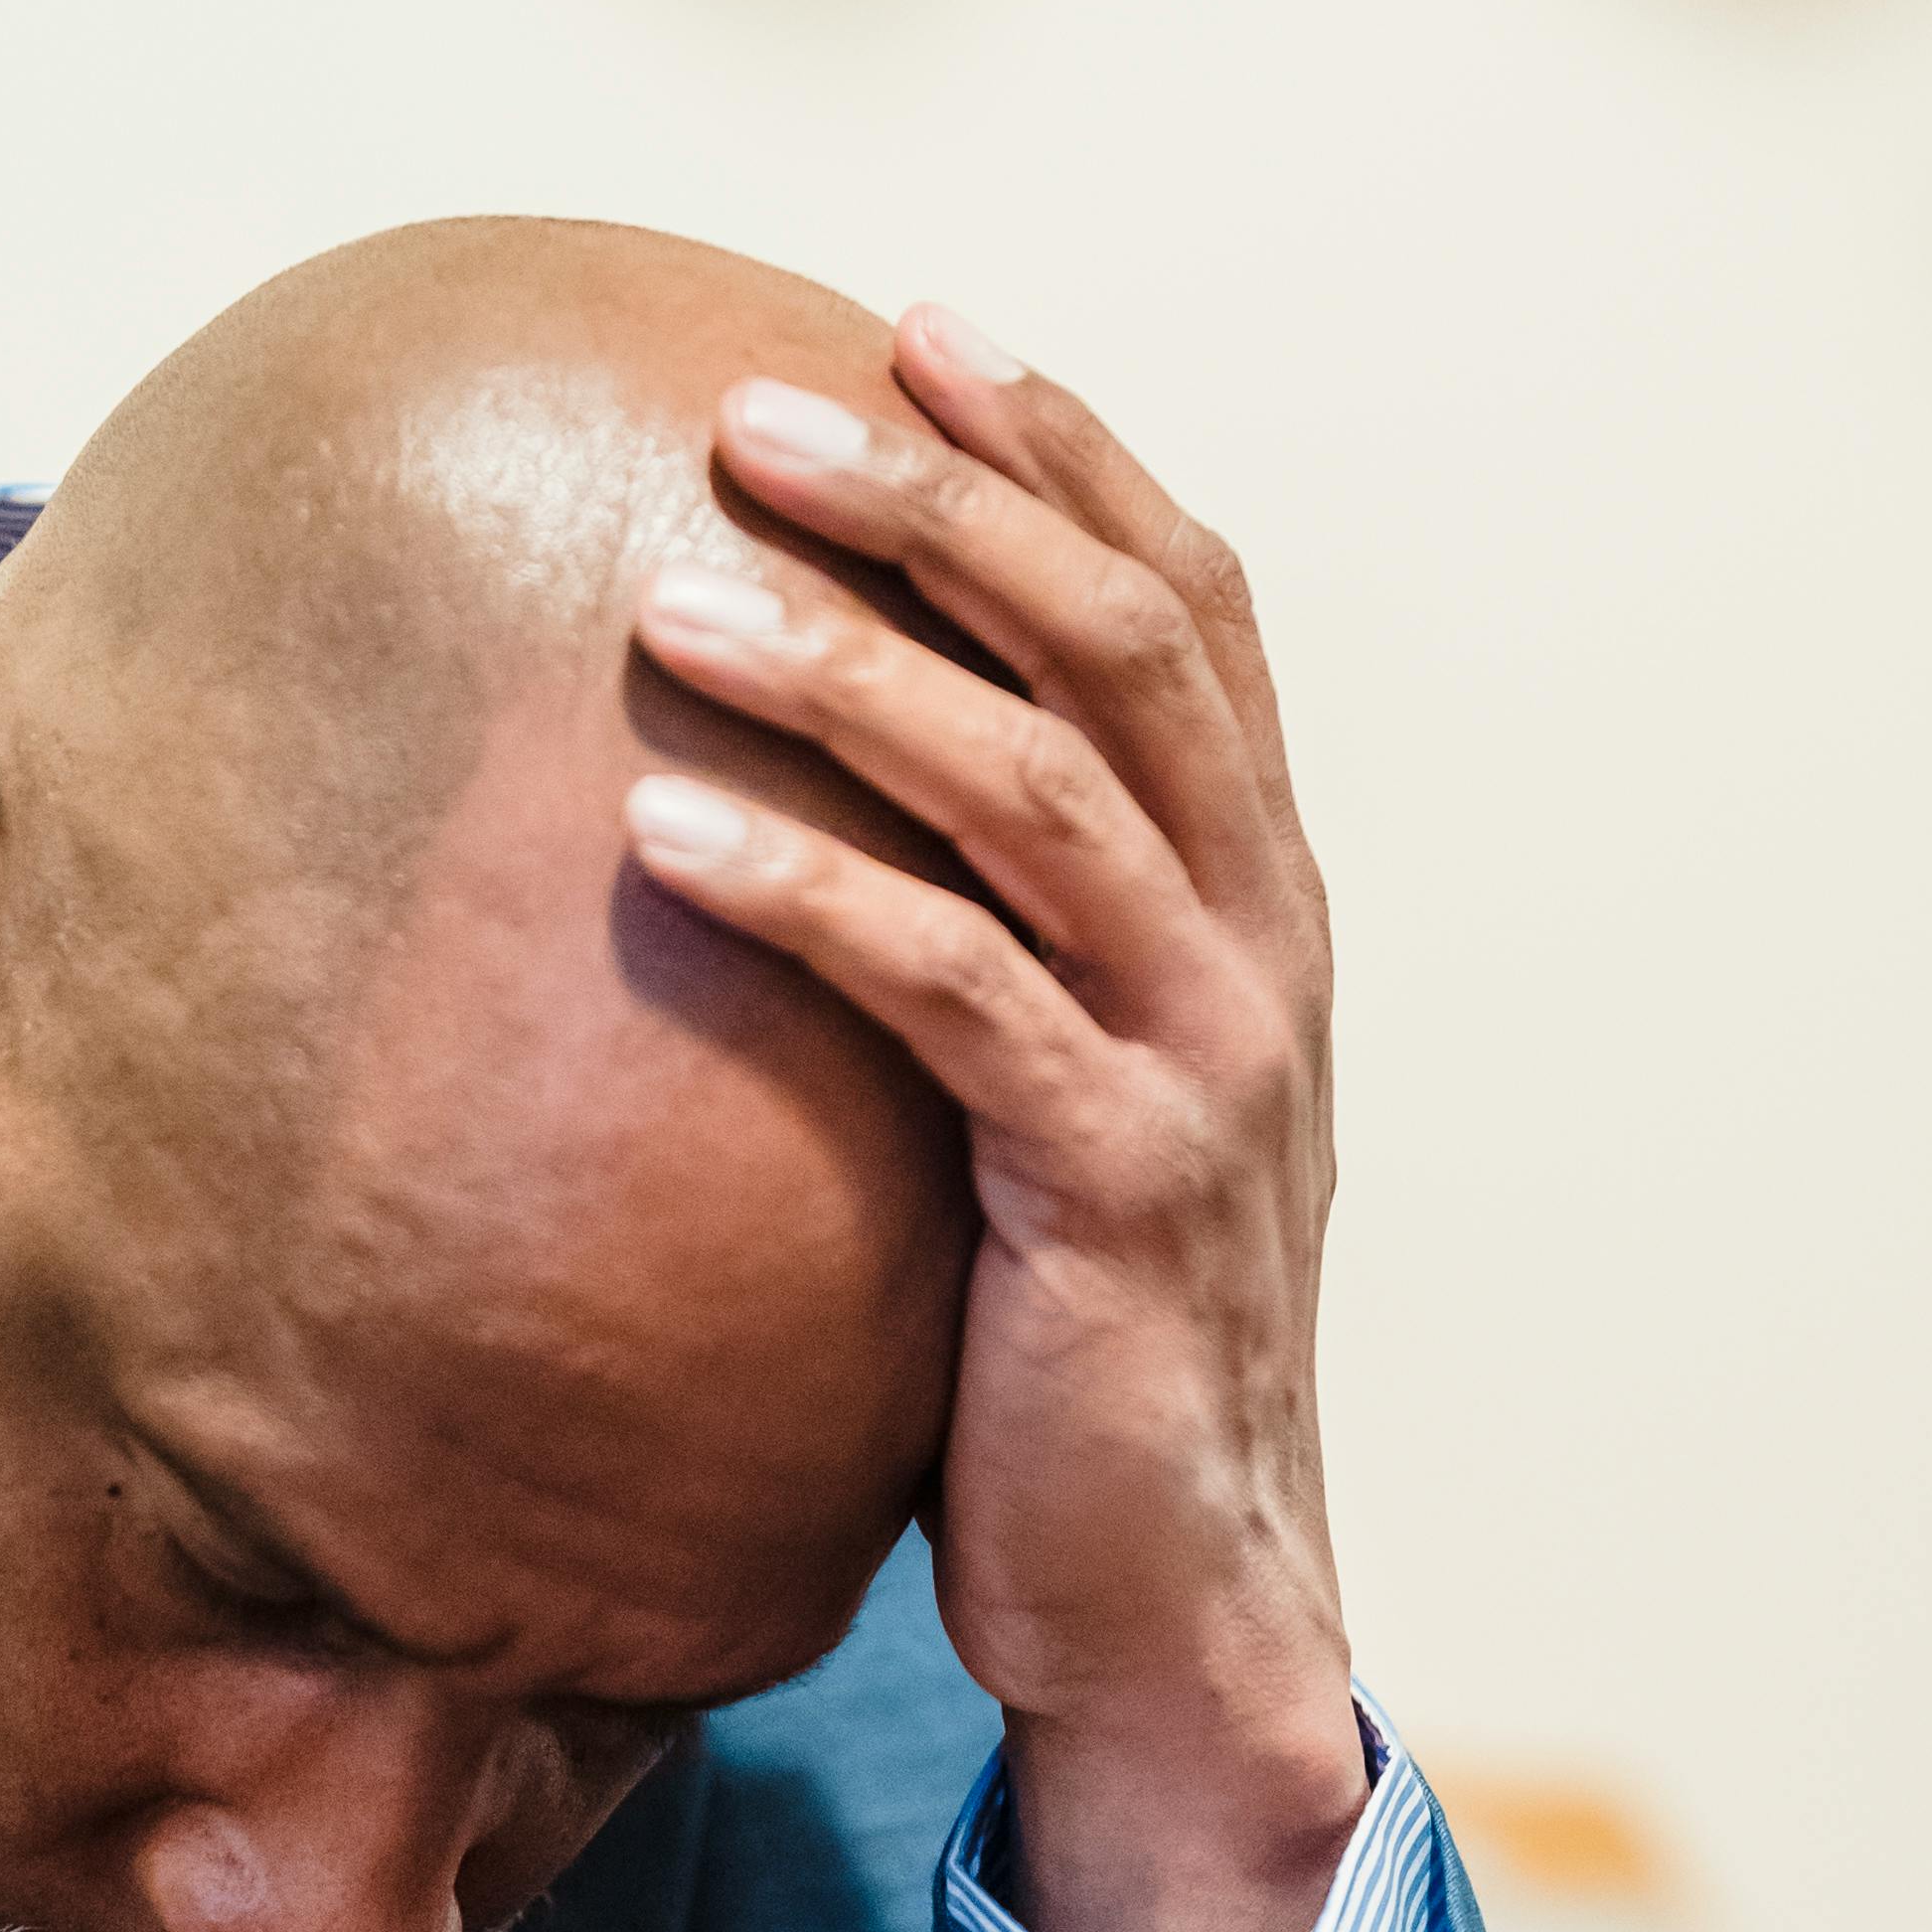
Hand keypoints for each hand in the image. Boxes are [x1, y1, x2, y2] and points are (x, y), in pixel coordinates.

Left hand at [626, 307, 1360, 1931]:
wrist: (1178, 1600)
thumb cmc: (1085, 1358)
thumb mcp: (1075, 1113)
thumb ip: (1022, 956)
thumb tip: (848, 818)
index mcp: (1264, 908)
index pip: (1189, 613)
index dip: (1066, 457)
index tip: (924, 331)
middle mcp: (1262, 954)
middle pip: (1117, 651)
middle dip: (942, 508)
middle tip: (756, 417)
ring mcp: (1204, 1068)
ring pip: (1032, 796)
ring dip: (846, 673)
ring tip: (670, 596)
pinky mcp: (1112, 1192)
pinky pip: (948, 996)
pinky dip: (807, 892)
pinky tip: (667, 835)